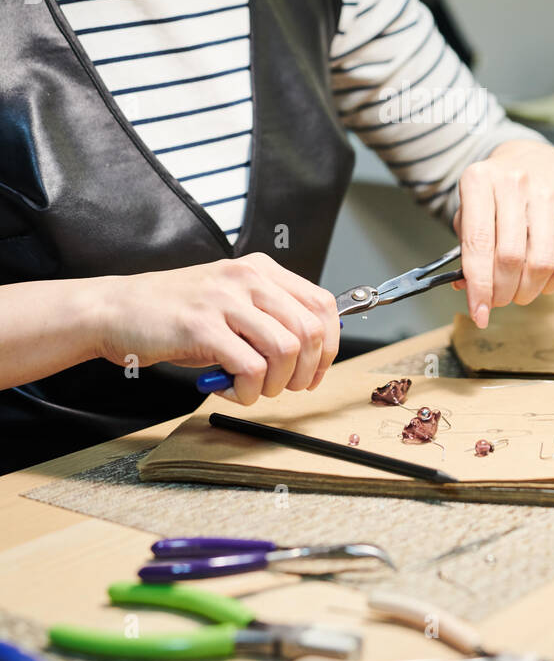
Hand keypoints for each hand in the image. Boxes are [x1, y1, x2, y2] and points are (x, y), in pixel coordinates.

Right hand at [95, 253, 339, 404]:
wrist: (118, 309)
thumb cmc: (175, 311)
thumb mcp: (229, 300)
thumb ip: (267, 316)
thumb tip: (310, 352)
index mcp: (260, 270)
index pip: (322, 304)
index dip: (329, 345)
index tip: (315, 370)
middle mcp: (247, 278)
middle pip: (310, 330)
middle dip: (305, 371)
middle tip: (283, 387)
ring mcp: (225, 301)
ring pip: (285, 349)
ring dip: (276, 383)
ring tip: (252, 388)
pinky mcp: (202, 328)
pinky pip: (250, 368)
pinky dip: (247, 390)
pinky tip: (227, 389)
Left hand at [450, 140, 553, 327]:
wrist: (529, 154)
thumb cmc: (494, 187)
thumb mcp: (469, 205)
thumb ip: (466, 245)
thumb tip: (466, 289)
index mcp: (479, 181)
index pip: (478, 244)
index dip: (479, 286)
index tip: (478, 313)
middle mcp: (514, 184)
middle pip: (511, 258)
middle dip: (502, 293)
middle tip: (497, 301)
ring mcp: (546, 194)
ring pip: (541, 263)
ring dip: (527, 291)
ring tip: (517, 294)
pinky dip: (552, 283)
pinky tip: (540, 283)